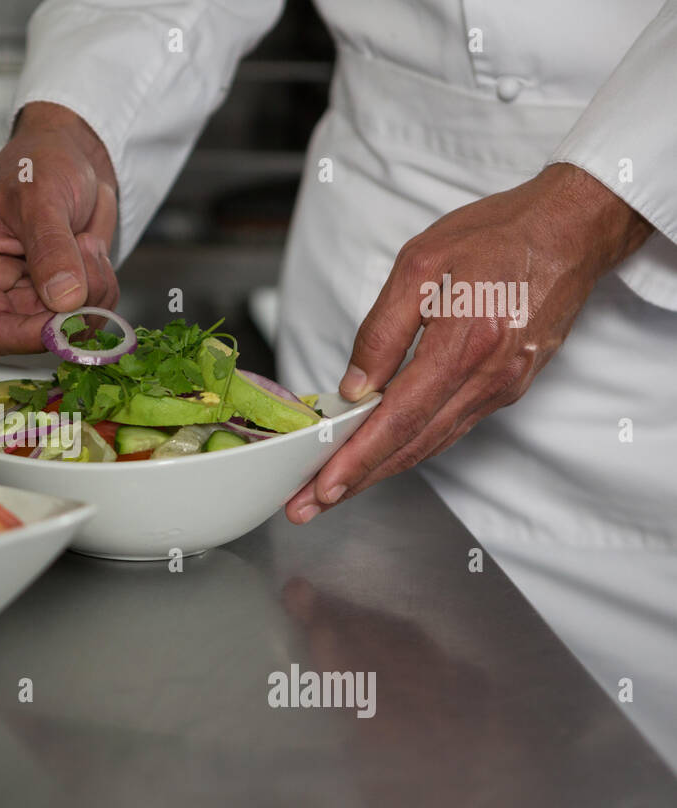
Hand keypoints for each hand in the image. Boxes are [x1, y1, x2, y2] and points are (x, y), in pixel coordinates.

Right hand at [0, 102, 119, 353]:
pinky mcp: (59, 295)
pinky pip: (90, 313)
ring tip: (88, 240)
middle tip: (89, 251)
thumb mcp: (40, 196)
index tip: (72, 310)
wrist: (70, 150)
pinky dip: (104, 287)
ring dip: (95, 290)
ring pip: (71, 328)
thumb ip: (51, 248)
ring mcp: (29, 297)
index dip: (33, 335)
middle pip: (38, 334)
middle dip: (74, 301)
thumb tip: (64, 298)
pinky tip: (93, 249)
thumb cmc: (37, 162)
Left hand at [286, 163, 652, 524]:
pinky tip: (382, 453)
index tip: (320, 488)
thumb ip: (382, 329)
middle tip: (307, 507)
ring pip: (432, 443)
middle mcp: (489, 377)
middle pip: (412, 446)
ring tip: (333, 488)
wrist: (572, 228)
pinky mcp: (509, 387)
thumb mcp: (421, 262)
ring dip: (380, 470)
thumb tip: (354, 386)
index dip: (357, 460)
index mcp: (465, 344)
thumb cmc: (497, 234)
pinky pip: (451, 426)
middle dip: (356, 481)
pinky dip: (411, 446)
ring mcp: (503, 387)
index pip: (399, 419)